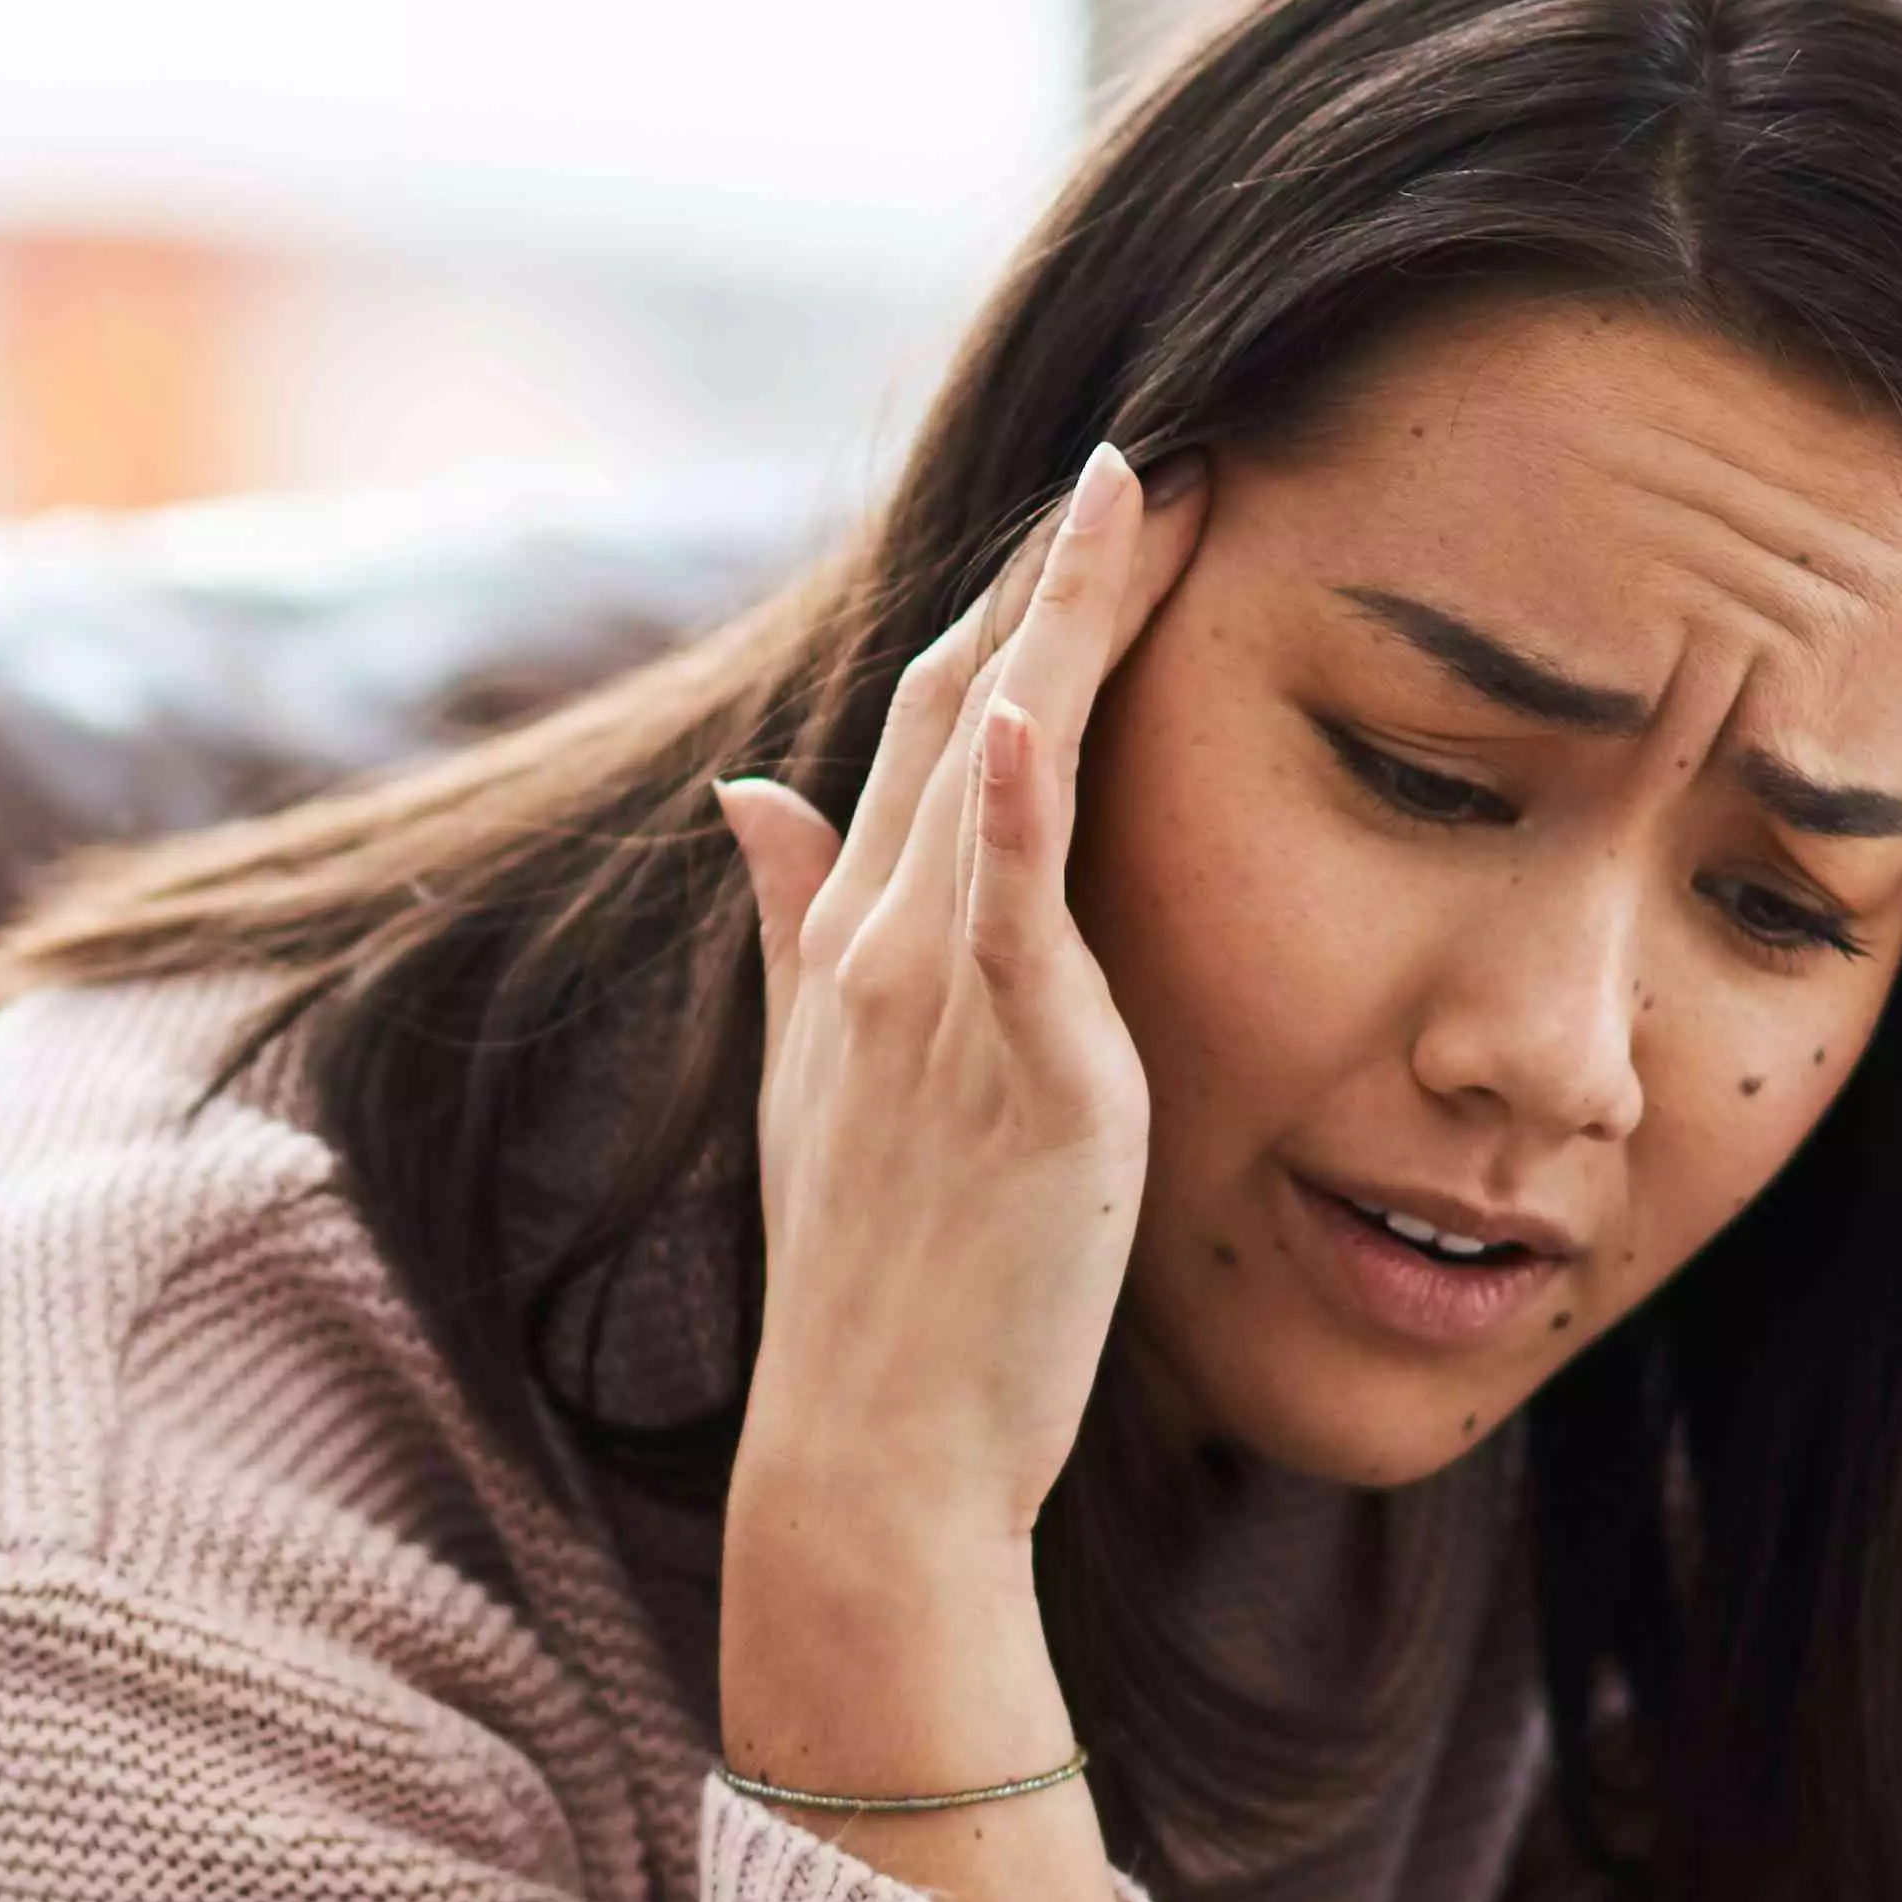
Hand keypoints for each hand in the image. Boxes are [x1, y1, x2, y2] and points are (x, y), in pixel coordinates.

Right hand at [707, 444, 1199, 1552]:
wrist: (872, 1447)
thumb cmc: (873, 1285)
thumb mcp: (821, 1083)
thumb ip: (791, 922)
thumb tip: (747, 795)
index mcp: (849, 944)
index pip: (925, 722)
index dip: (1007, 605)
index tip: (1097, 507)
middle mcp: (880, 947)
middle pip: (957, 701)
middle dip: (1055, 570)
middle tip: (1154, 454)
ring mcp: (940, 1002)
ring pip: (991, 760)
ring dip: (1066, 614)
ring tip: (1152, 495)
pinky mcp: (1019, 1071)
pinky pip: (1005, 907)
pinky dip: (1007, 798)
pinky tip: (1029, 698)